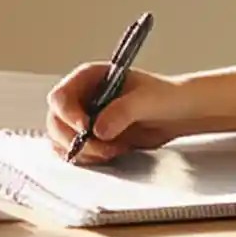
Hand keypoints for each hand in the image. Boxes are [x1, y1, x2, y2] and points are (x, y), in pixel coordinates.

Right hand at [45, 62, 199, 163]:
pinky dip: (88, 158)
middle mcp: (82, 97)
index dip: (68, 114)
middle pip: (56, 122)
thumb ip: (123, 111)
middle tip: (102, 148)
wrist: (179, 114)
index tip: (85, 129)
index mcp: (90, 78)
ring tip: (113, 149)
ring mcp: (85, 118)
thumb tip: (98, 129)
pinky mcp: (91, 138)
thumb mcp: (147, 100)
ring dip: (83, 152)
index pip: (61, 96)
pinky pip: (75, 152)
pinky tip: (112, 152)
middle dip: (75, 140)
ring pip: (62, 140)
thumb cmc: (166, 96)